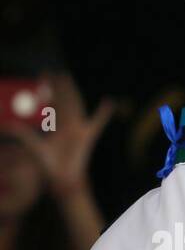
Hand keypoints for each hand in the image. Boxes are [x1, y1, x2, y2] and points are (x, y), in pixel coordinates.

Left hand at [0, 73, 112, 196]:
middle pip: (64, 101)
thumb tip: (6, 124)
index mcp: (55, 126)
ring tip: (69, 78)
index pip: (51, 103)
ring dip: (72, 92)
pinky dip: (104, 113)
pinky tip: (109, 102)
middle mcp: (67, 125)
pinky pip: (98, 122)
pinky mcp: (88, 136)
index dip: (48, 89)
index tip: (43, 75)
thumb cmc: (49, 165)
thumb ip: (22, 133)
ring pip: (75, 105)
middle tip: (57, 72)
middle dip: (60, 86)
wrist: (62, 178)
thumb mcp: (34, 146)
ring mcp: (78, 129)